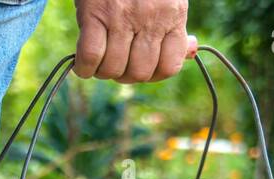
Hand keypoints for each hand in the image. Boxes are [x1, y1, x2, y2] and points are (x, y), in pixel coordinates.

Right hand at [73, 0, 195, 83]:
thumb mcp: (167, 0)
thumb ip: (174, 27)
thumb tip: (190, 51)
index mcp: (173, 15)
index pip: (169, 67)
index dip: (151, 75)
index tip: (138, 65)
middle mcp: (151, 18)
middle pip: (139, 73)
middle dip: (124, 75)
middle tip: (115, 63)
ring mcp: (123, 17)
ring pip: (113, 69)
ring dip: (102, 72)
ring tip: (99, 60)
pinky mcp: (96, 14)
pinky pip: (90, 57)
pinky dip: (84, 68)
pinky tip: (83, 64)